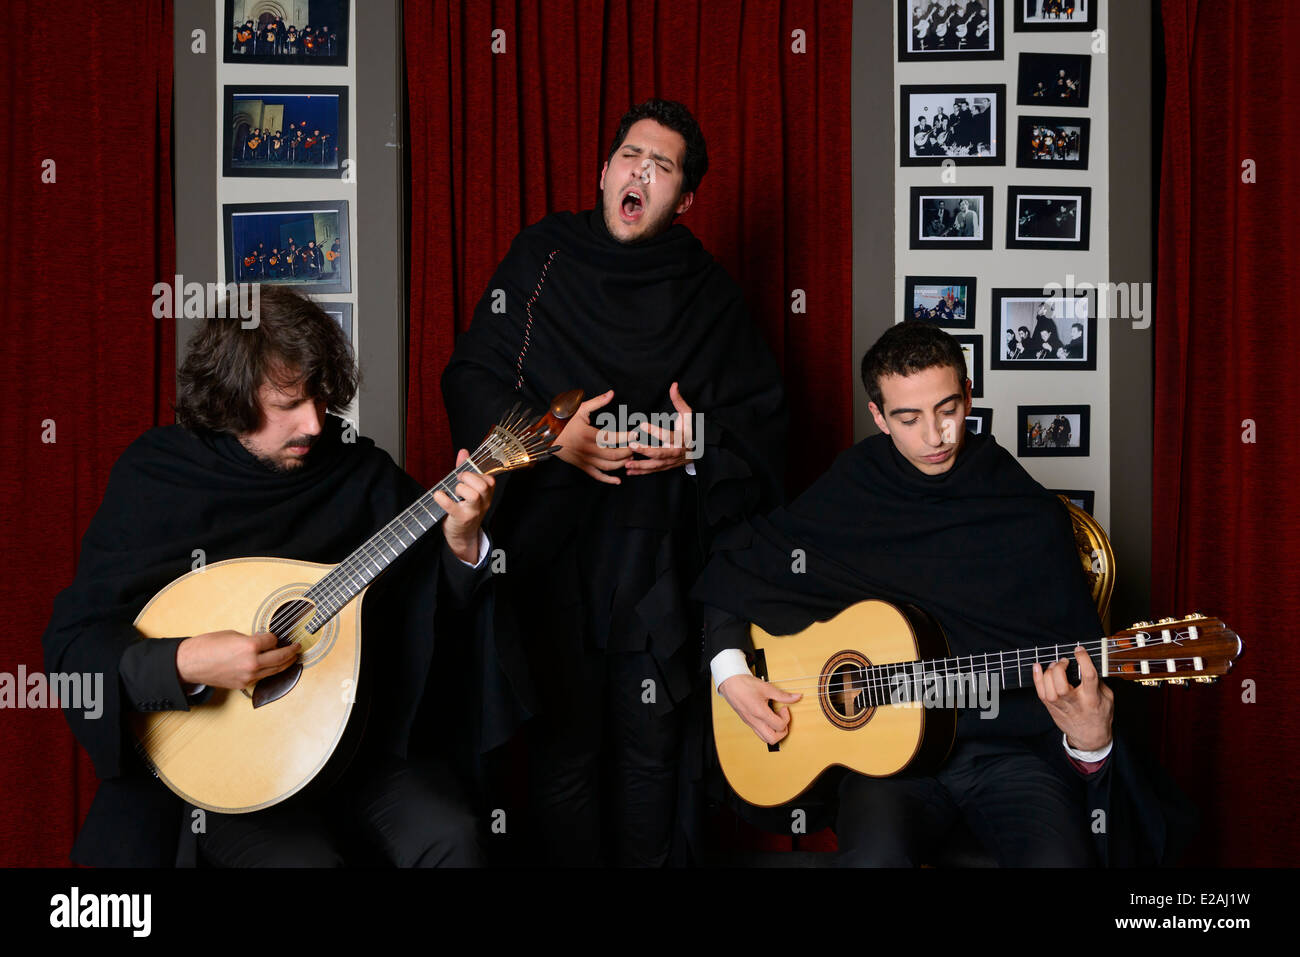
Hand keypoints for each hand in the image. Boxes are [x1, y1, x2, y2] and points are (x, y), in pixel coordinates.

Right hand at [175, 630, 299, 688]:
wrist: (189, 663)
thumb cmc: (207, 646)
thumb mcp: (232, 635)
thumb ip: (251, 639)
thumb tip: (263, 640)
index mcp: (250, 647)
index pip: (273, 640)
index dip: (275, 637)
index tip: (276, 636)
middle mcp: (252, 663)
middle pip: (281, 657)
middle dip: (291, 651)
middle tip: (297, 647)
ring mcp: (249, 676)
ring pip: (275, 670)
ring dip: (286, 663)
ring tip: (293, 657)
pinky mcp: (243, 684)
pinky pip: (262, 677)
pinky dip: (270, 671)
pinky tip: (273, 666)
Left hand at [435, 448, 495, 563]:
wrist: (462, 534)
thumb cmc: (464, 508)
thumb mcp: (468, 488)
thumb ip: (466, 469)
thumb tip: (464, 451)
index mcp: (487, 494)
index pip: (489, 479)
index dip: (475, 473)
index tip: (464, 475)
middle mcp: (484, 503)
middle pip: (484, 485)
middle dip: (468, 478)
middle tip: (458, 480)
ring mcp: (474, 512)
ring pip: (473, 495)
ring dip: (459, 489)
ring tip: (453, 491)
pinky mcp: (461, 519)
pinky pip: (452, 506)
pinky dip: (442, 498)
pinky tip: (437, 495)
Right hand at [554, 389, 633, 484]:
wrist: (546, 435)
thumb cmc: (563, 420)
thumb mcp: (579, 409)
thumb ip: (597, 402)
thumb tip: (612, 393)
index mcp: (587, 434)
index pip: (611, 437)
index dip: (625, 437)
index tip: (636, 434)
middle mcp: (586, 449)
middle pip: (613, 455)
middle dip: (627, 452)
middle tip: (636, 447)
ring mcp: (584, 459)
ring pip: (607, 466)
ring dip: (622, 464)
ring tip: (630, 458)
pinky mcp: (581, 466)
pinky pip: (596, 475)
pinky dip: (608, 479)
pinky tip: (618, 480)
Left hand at [625, 381, 694, 475]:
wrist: (701, 450)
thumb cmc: (691, 430)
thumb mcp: (687, 415)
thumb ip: (678, 401)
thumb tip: (673, 385)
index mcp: (681, 438)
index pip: (667, 435)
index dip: (655, 431)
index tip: (641, 424)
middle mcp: (676, 452)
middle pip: (660, 453)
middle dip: (645, 450)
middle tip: (632, 445)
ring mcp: (670, 461)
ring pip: (655, 465)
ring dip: (641, 465)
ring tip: (627, 463)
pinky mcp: (666, 467)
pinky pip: (653, 471)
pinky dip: (641, 472)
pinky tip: (629, 471)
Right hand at [718, 672, 801, 745]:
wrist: (730, 682)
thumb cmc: (745, 684)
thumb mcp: (767, 688)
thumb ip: (783, 695)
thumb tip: (796, 697)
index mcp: (759, 712)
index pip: (779, 726)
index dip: (786, 718)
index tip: (784, 708)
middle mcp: (754, 721)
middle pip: (772, 739)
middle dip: (782, 731)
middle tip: (782, 718)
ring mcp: (750, 723)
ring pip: (765, 738)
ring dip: (774, 732)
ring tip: (775, 718)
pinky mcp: (747, 722)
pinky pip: (759, 732)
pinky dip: (767, 729)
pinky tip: (768, 717)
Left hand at [1032, 644, 1113, 751]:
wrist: (1090, 738)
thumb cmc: (1099, 716)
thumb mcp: (1108, 698)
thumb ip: (1099, 682)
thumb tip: (1087, 664)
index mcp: (1092, 699)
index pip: (1089, 677)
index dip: (1083, 660)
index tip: (1079, 649)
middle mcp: (1075, 703)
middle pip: (1062, 686)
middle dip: (1059, 669)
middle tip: (1064, 661)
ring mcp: (1061, 707)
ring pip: (1049, 690)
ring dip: (1049, 673)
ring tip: (1055, 666)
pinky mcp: (1052, 709)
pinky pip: (1040, 693)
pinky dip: (1037, 678)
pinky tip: (1038, 667)